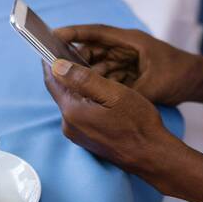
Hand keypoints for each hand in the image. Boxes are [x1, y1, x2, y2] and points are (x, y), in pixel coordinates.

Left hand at [41, 56, 177, 173]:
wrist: (151, 155)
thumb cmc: (137, 123)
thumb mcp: (113, 93)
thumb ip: (83, 78)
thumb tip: (57, 65)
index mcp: (72, 111)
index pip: (52, 81)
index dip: (51, 62)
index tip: (53, 46)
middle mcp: (69, 125)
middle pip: (63, 91)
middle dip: (70, 73)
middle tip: (84, 55)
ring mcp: (77, 134)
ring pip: (73, 101)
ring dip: (81, 86)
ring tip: (98, 71)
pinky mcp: (87, 138)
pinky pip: (81, 112)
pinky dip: (87, 99)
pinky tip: (103, 93)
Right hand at [52, 24, 200, 105]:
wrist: (198, 82)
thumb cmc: (179, 76)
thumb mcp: (152, 86)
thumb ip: (125, 90)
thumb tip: (100, 96)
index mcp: (131, 41)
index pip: (97, 33)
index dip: (74, 33)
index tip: (54, 35)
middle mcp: (126, 47)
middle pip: (94, 49)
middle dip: (77, 59)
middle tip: (58, 69)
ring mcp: (128, 59)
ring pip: (99, 64)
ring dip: (88, 73)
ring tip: (71, 84)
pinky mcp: (130, 71)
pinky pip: (108, 74)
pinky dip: (99, 82)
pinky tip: (89, 93)